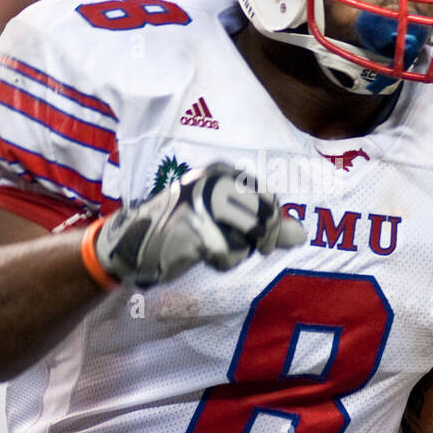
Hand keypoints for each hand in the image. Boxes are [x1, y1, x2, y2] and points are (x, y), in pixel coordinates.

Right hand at [94, 162, 305, 286]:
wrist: (131, 243)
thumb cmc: (182, 231)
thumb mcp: (223, 220)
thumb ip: (261, 222)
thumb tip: (301, 234)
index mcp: (221, 172)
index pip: (268, 198)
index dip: (268, 224)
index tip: (257, 239)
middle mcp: (213, 181)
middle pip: (263, 217)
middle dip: (257, 239)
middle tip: (232, 246)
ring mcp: (203, 203)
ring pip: (248, 236)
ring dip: (235, 251)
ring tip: (212, 249)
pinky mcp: (194, 226)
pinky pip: (228, 251)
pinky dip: (221, 260)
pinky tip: (200, 256)